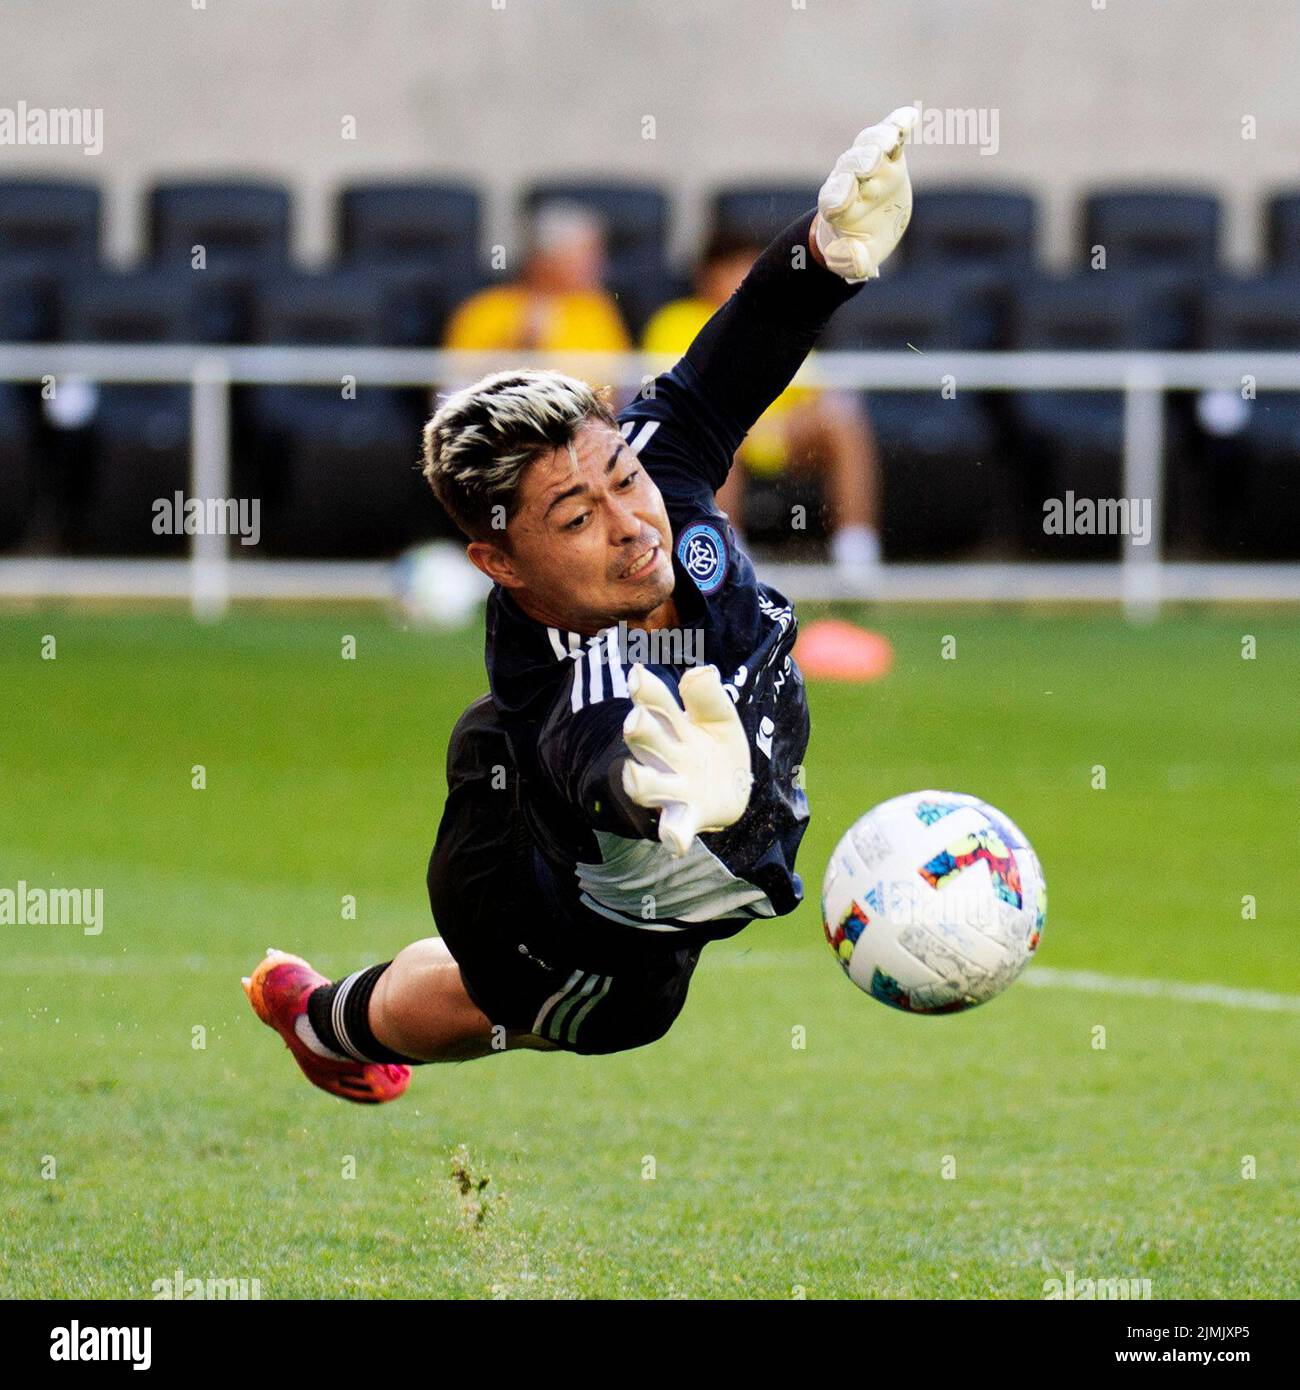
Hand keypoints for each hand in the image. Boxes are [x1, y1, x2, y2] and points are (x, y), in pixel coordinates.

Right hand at [621, 664, 752, 857]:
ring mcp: (675, 786)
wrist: (733, 788)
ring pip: (648, 785)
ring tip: (635, 777)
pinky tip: (674, 842)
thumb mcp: (718, 716)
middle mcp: (666, 754)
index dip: (645, 689)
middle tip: (636, 722)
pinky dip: (673, 834)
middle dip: (638, 730)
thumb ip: (707, 696)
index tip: (638, 675)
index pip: (655, 702)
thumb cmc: (715, 745)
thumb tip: (699, 671)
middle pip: (645, 739)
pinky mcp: (689, 815)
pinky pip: (675, 826)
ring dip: (640, 781)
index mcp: (673, 724)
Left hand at [814, 106, 918, 282]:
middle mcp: (850, 179)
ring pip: (869, 145)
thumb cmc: (859, 244)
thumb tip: (839, 254)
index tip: (841, 204)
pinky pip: (894, 134)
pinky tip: (909, 118)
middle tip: (868, 166)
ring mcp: (870, 164)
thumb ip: (851, 261)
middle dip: (860, 163)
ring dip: (878, 141)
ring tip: (889, 140)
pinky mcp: (891, 154)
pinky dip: (899, 124)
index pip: (833, 198)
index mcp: (837, 206)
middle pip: (851, 165)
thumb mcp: (857, 260)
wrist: (870, 227)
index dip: (837, 198)